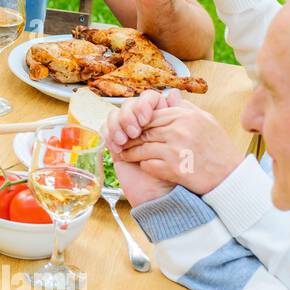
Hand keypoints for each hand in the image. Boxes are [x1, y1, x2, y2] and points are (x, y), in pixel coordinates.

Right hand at [102, 90, 177, 205]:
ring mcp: (129, 135)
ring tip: (125, 140)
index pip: (148, 98)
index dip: (144, 103)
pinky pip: (105, 130)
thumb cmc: (181, 171)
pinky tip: (118, 146)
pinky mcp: (116, 147)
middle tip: (135, 131)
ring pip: (115, 115)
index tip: (146, 118)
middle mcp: (144, 125)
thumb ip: (180, 118)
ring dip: (118, 124)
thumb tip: (174, 92)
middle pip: (130, 104)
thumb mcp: (185, 142)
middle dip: (129, 114)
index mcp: (161, 119)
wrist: (167, 196)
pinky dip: (109, 133)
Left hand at [109, 95, 245, 195]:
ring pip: (142, 148)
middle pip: (144, 131)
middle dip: (131, 137)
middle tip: (122, 141)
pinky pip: (148, 164)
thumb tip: (169, 94)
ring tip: (125, 154)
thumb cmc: (219, 148)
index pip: (152, 115)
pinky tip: (142, 166)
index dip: (139, 122)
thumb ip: (185, 108)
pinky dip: (144, 165)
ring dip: (131, 152)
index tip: (132, 128)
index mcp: (185, 116)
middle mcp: (179, 130)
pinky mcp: (173, 169)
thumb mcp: (206, 120)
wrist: (231, 177)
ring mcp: (175, 150)